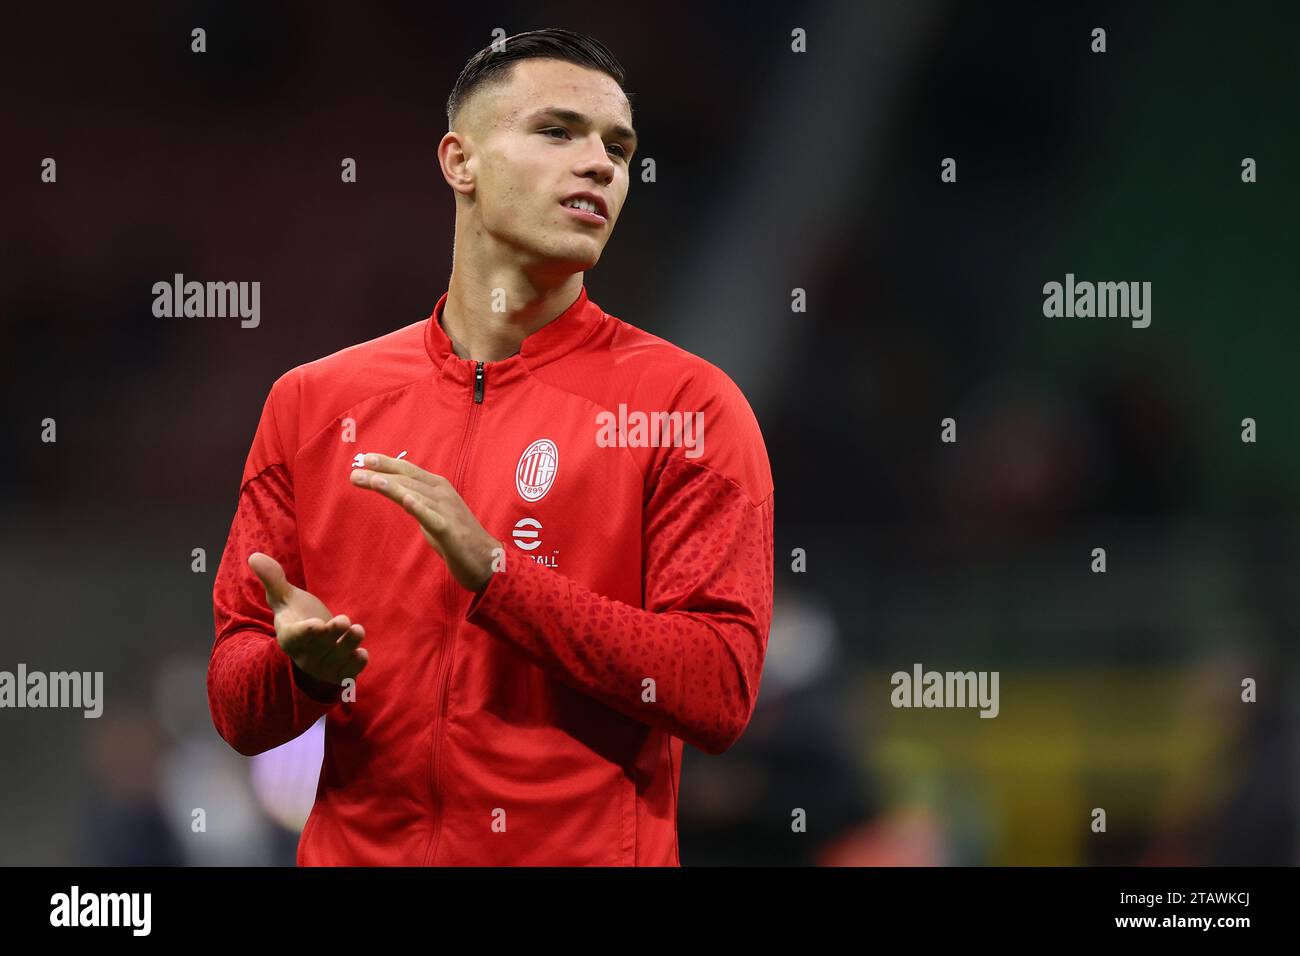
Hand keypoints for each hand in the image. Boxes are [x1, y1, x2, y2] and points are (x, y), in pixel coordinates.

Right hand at [247, 552, 368, 687]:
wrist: (313, 643)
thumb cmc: (297, 615)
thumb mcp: (285, 597)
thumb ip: (273, 578)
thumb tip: (254, 556)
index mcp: (289, 635)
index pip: (295, 637)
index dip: (306, 632)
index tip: (317, 624)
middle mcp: (304, 655)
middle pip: (318, 647)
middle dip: (332, 635)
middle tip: (345, 620)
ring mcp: (321, 667)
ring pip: (336, 660)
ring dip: (348, 646)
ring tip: (358, 630)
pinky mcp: (338, 674)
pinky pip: (347, 673)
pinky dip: (355, 666)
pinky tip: (362, 654)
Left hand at [349, 452, 503, 591]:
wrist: (486, 560)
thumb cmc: (459, 538)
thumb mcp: (434, 515)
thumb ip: (418, 504)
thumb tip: (400, 497)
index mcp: (439, 488)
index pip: (409, 470)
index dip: (387, 463)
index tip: (364, 458)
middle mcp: (442, 494)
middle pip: (408, 480)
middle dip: (380, 474)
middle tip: (354, 473)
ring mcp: (447, 511)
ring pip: (416, 494)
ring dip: (393, 487)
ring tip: (372, 480)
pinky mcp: (450, 530)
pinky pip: (432, 517)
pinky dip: (419, 507)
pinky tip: (406, 500)